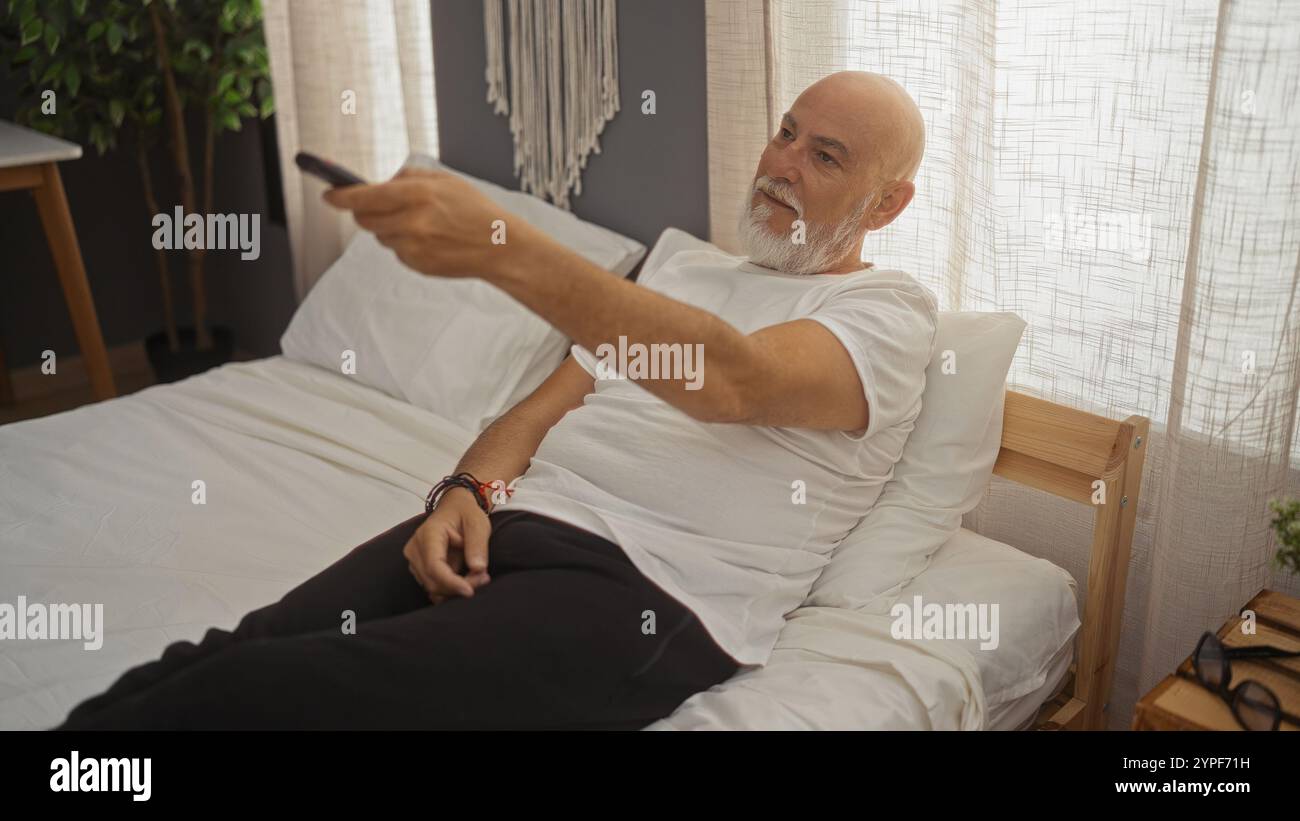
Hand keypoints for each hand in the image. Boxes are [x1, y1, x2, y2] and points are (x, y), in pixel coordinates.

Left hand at [322, 167, 531, 278]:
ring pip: (380, 236)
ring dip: (388, 228)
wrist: (500, 247)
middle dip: (363, 211)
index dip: (340, 196)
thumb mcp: (445, 181)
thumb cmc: (475, 211)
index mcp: (418, 195)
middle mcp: (412, 223)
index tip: (328, 194)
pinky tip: (429, 239)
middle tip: (370, 205)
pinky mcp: (417, 265)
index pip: (364, 196)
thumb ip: (408, 179)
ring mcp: (413, 247)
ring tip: (419, 223)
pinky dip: (405, 244)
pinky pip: (397, 252)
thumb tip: (379, 185)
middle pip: (365, 219)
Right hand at [403, 487, 491, 603]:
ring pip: (433, 587)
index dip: (451, 583)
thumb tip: (477, 568)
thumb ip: (477, 544)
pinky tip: (467, 579)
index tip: (470, 591)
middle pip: (433, 581)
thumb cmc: (465, 514)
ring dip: (456, 588)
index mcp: (428, 534)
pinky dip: (451, 588)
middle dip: (459, 586)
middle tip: (483, 577)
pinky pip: (434, 586)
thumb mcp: (477, 523)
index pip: (434, 566)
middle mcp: (415, 549)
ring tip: (478, 575)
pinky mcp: (420, 569)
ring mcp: (415, 560)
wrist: (454, 510)